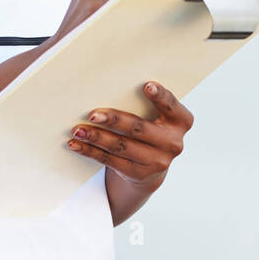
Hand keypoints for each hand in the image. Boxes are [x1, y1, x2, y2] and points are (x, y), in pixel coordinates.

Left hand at [67, 81, 192, 191]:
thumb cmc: (151, 128)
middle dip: (114, 120)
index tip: (147, 86)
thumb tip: (110, 87)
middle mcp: (172, 143)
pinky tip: (77, 144)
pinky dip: (90, 151)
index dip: (160, 96)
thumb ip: (145, 103)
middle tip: (93, 114)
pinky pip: (110, 160)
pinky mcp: (138, 174)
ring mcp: (157, 161)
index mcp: (181, 121)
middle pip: (139, 128)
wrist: (152, 166)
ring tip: (78, 129)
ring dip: (96, 137)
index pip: (171, 106)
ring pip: (121, 146)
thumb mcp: (157, 115)